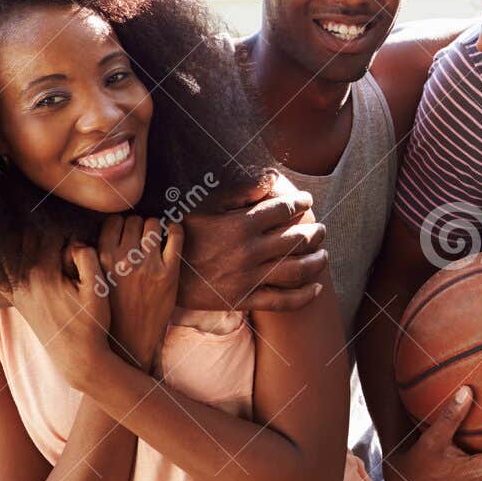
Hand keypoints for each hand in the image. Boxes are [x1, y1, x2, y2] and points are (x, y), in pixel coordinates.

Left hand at [7, 233, 111, 389]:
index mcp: (43, 273)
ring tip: (56, 257)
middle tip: (69, 254)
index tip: (82, 249)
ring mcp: (17, 290)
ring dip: (35, 248)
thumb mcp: (97, 289)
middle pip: (31, 239)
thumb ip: (87, 258)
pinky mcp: (16, 300)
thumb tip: (76, 242)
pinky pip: (7, 272)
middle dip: (50, 240)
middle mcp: (24, 279)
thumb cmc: (91, 323)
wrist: (76, 356)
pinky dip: (15, 263)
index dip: (70, 236)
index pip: (52, 235)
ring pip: (18, 252)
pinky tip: (32, 265)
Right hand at [99, 216, 182, 372]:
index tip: (124, 232)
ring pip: (153, 224)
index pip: (113, 221)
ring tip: (154, 238)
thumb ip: (94, 258)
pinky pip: (176, 236)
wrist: (129, 340)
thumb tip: (95, 234)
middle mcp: (124, 259)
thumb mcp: (93, 282)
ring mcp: (148, 265)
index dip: (120, 225)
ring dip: (154, 228)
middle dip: (137, 226)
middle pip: (134, 220)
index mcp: (101, 259)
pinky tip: (172, 233)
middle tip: (140, 237)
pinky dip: (176, 229)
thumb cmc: (109, 311)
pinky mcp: (169, 272)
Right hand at [177, 183, 326, 311]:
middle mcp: (249, 251)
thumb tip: (270, 179)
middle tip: (321, 229)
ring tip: (323, 255)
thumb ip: (239, 192)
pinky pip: (282, 301)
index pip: (282, 209)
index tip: (307, 201)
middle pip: (296, 239)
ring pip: (296, 270)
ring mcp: (248, 277)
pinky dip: (304, 296)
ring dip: (316, 261)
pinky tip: (316, 288)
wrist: (158, 274)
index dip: (300, 203)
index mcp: (240, 224)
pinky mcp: (244, 300)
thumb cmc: (181, 234)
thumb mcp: (204, 206)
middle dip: (315, 232)